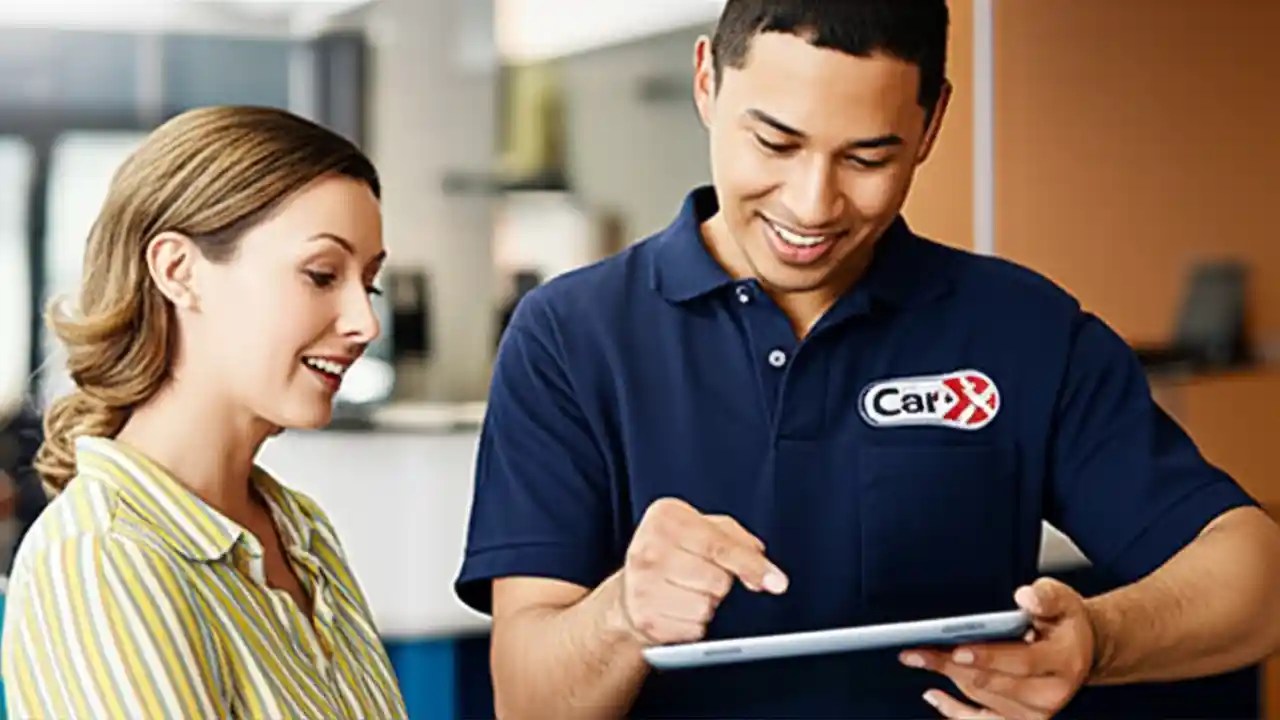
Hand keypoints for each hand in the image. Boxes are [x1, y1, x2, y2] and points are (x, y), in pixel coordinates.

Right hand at [613, 497, 787, 646]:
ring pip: (706, 607)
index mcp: (666, 518)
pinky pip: (693, 629)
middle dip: (721, 583)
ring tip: (687, 591)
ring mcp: (641, 585)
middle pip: (718, 580)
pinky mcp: (644, 618)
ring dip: (707, 605)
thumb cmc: (674, 553)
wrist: (631, 587)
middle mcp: (648, 548)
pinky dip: (694, 623)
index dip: (752, 566)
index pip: (720, 546)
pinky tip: (678, 609)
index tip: (777, 583)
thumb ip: (739, 541)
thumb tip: (763, 572)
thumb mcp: (705, 529)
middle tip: (701, 575)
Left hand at [900, 578, 1096, 718]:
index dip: (988, 657)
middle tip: (918, 650)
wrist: (1080, 649)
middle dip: (952, 665)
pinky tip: (933, 694)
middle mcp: (1050, 693)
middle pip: (993, 682)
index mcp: (1064, 662)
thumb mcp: (1061, 599)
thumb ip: (1044, 597)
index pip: (1022, 663)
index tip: (956, 650)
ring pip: (981, 696)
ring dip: (948, 677)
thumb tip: (1024, 598)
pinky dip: (954, 710)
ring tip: (918, 657)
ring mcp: (1035, 712)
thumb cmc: (1064, 623)